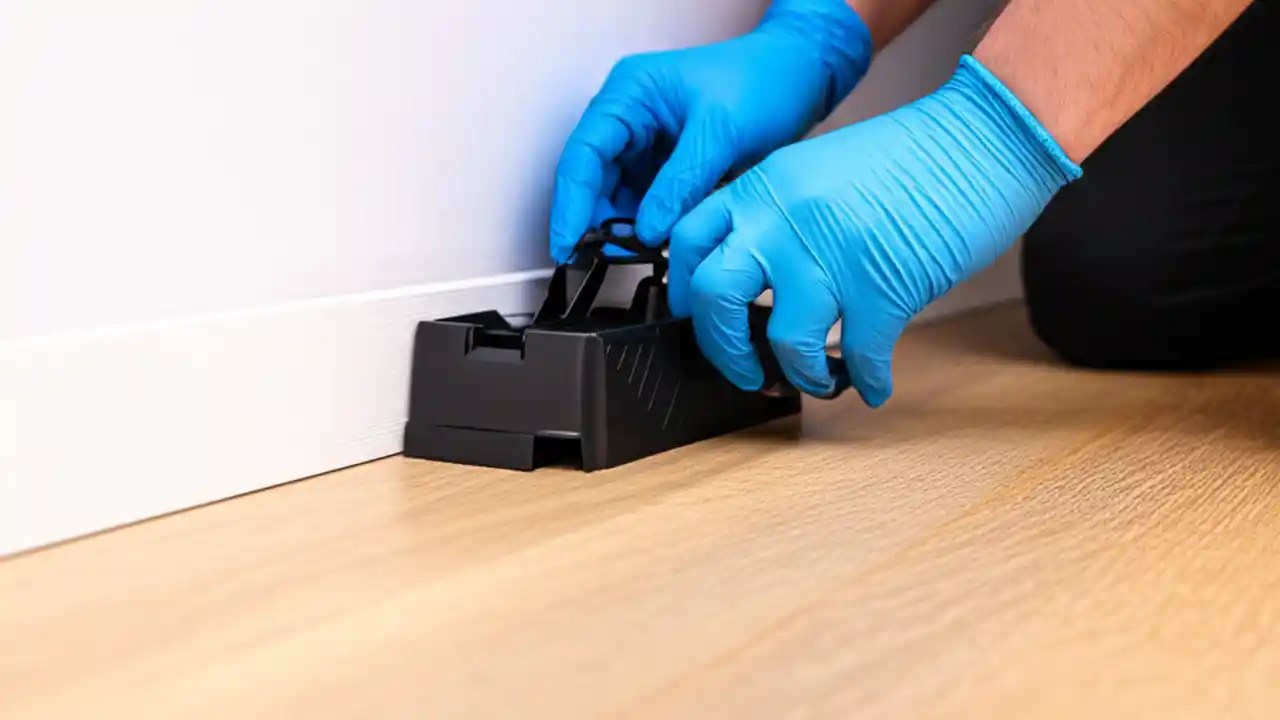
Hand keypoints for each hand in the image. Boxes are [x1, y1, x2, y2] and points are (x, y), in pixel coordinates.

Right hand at [548, 0, 872, 262]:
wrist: (803, 76)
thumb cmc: (765, 79)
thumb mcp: (721, 131)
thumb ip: (680, 183)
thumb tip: (645, 229)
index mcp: (631, 94)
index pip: (584, 152)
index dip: (571, 203)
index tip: (567, 244)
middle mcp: (632, 117)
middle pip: (594, 179)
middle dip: (595, 222)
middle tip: (598, 261)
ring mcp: (649, 143)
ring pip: (619, 196)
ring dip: (624, 228)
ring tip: (635, 257)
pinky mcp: (669, 166)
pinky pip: (648, 203)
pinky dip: (650, 226)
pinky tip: (658, 246)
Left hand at [669, 56, 1082, 405]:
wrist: (985, 138)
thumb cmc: (913, 156)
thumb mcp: (819, 170)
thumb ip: (780, 217)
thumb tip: (759, 280)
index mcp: (764, 187)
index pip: (689, 241)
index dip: (685, 289)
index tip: (697, 316)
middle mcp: (784, 220)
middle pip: (715, 298)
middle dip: (723, 350)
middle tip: (744, 369)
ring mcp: (831, 256)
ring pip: (785, 342)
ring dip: (801, 376)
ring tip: (821, 380)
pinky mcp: (882, 289)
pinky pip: (861, 358)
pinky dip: (868, 383)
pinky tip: (874, 386)